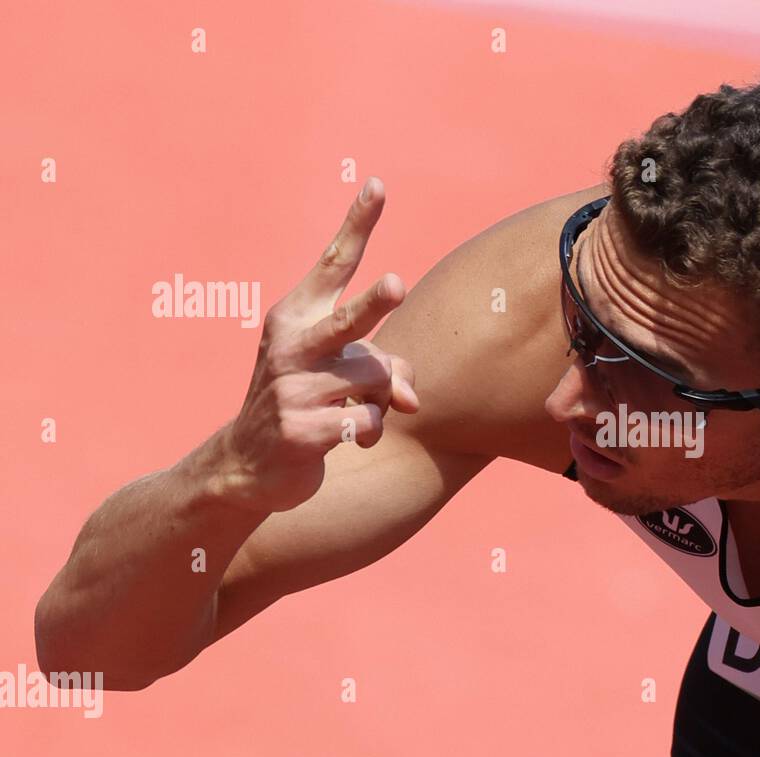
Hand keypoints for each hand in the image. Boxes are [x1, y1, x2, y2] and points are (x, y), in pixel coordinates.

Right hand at [221, 176, 418, 511]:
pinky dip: (368, 430)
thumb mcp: (340, 376)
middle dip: (375, 306)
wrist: (247, 466)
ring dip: (379, 397)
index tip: (378, 185)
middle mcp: (291, 344)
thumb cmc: (304, 402)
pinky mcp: (301, 430)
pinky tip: (343, 438)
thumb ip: (387, 372)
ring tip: (350, 408)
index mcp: (295, 316)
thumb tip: (411, 401)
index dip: (358, 225)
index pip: (333, 264)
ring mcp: (292, 388)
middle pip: (348, 322)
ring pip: (374, 379)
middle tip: (398, 286)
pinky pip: (367, 420)